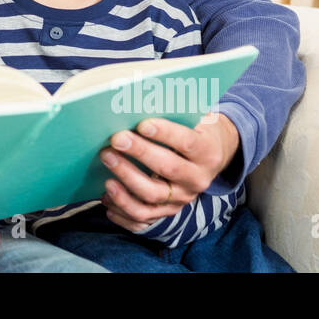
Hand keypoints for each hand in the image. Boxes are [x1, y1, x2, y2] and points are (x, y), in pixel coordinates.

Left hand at [99, 113, 240, 231]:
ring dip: (126, 179)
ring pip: (152, 195)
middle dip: (139, 152)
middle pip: (167, 168)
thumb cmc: (193, 130)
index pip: (186, 142)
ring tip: (107, 161)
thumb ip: (174, 112)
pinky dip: (122, 208)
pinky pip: (143, 217)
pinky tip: (106, 195)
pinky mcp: (167, 213)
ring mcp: (182, 199)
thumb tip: (139, 100)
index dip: (165, 133)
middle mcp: (197, 179)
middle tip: (115, 139)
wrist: (212, 156)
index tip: (142, 124)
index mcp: (206, 152)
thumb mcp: (194, 118)